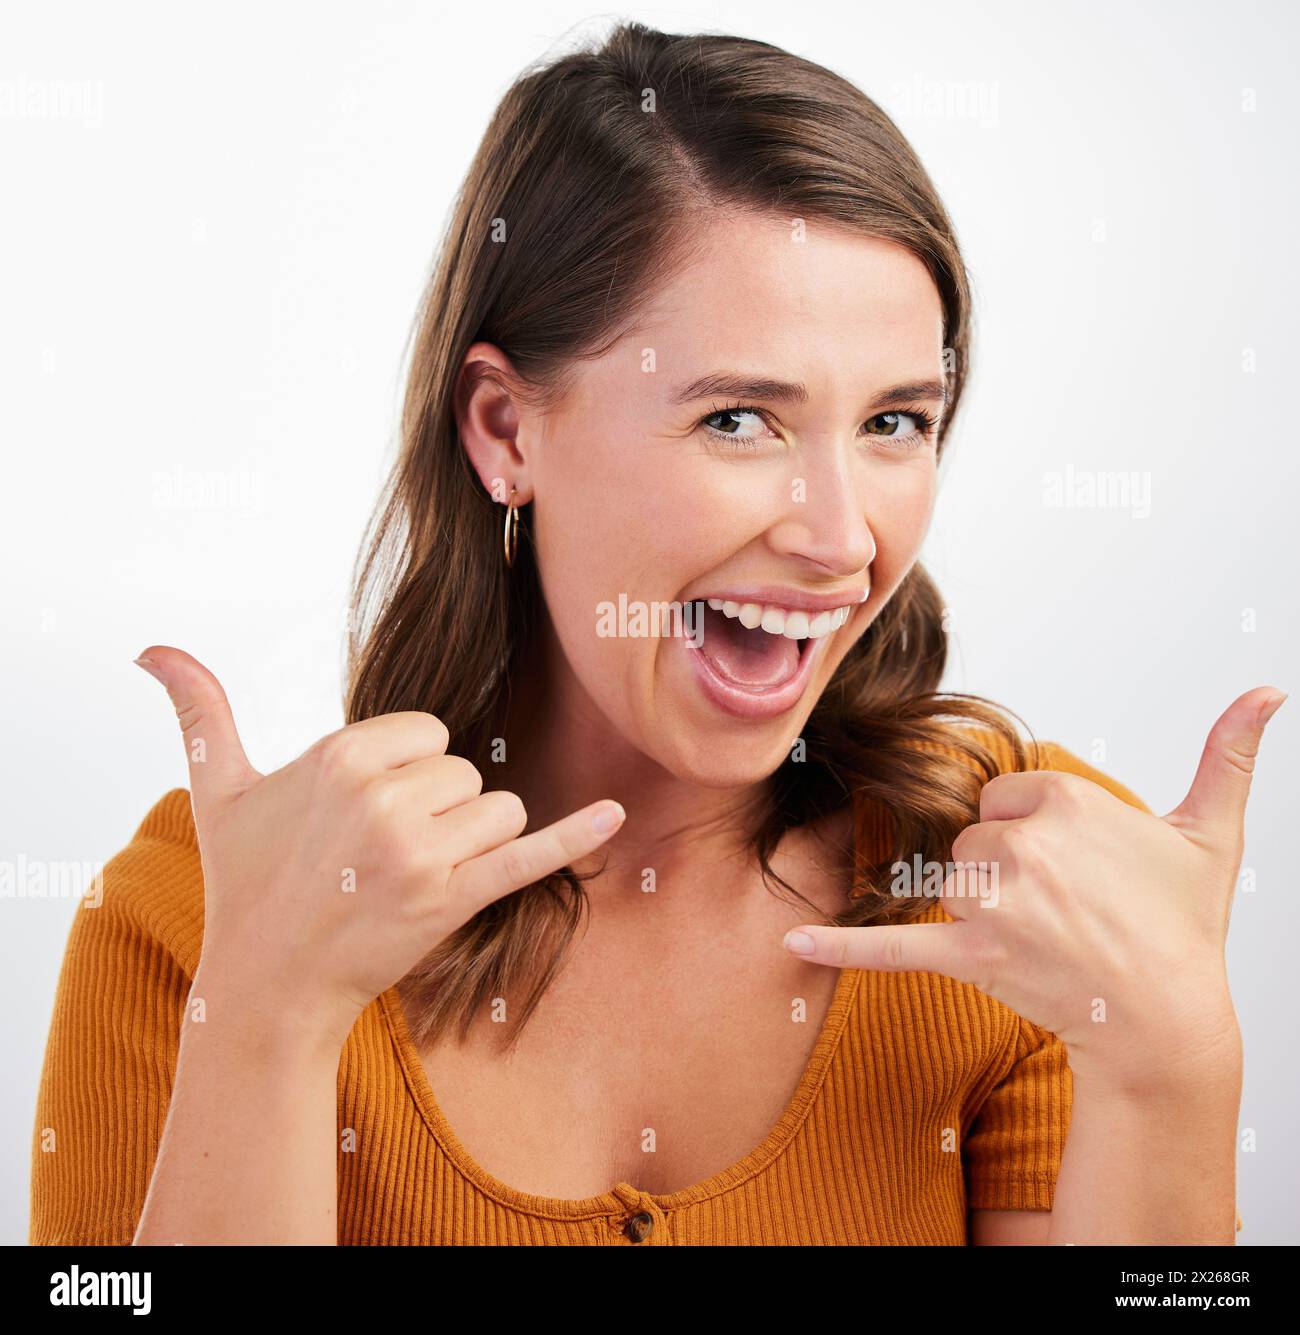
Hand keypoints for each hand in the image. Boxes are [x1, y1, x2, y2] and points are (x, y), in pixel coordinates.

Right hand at [134, 645, 625, 1042]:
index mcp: (341, 755)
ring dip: (469, 844)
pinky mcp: (453, 900)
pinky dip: (574, 834)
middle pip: (466, 772)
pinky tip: (614, 813)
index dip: (408, 772)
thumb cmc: (246, 882)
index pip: (429, 733)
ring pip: (497, 810)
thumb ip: (200, 712)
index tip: (367, 813)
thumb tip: (150, 649)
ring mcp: (420, 851)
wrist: (267, 985)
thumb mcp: (218, 791)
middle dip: (437, 810)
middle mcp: (383, 796)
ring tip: (408, 877)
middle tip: (380, 855)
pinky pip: (529, 856)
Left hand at [782, 687, 1284, 1083]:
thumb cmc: (1183, 928)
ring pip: (945, 880)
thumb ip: (1229, 755)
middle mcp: (1022, 842)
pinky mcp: (968, 956)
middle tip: (1059, 909)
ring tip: (1034, 937)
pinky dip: (841, 947)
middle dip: (1002, 868)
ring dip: (974, 906)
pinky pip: (890, 945)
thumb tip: (1268, 692)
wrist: (1168, 1021)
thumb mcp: (1210, 835)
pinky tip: (792, 944)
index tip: (1071, 868)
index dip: (1031, 831)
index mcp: (1064, 800)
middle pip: (970, 836)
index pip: (1003, 795)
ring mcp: (993, 901)